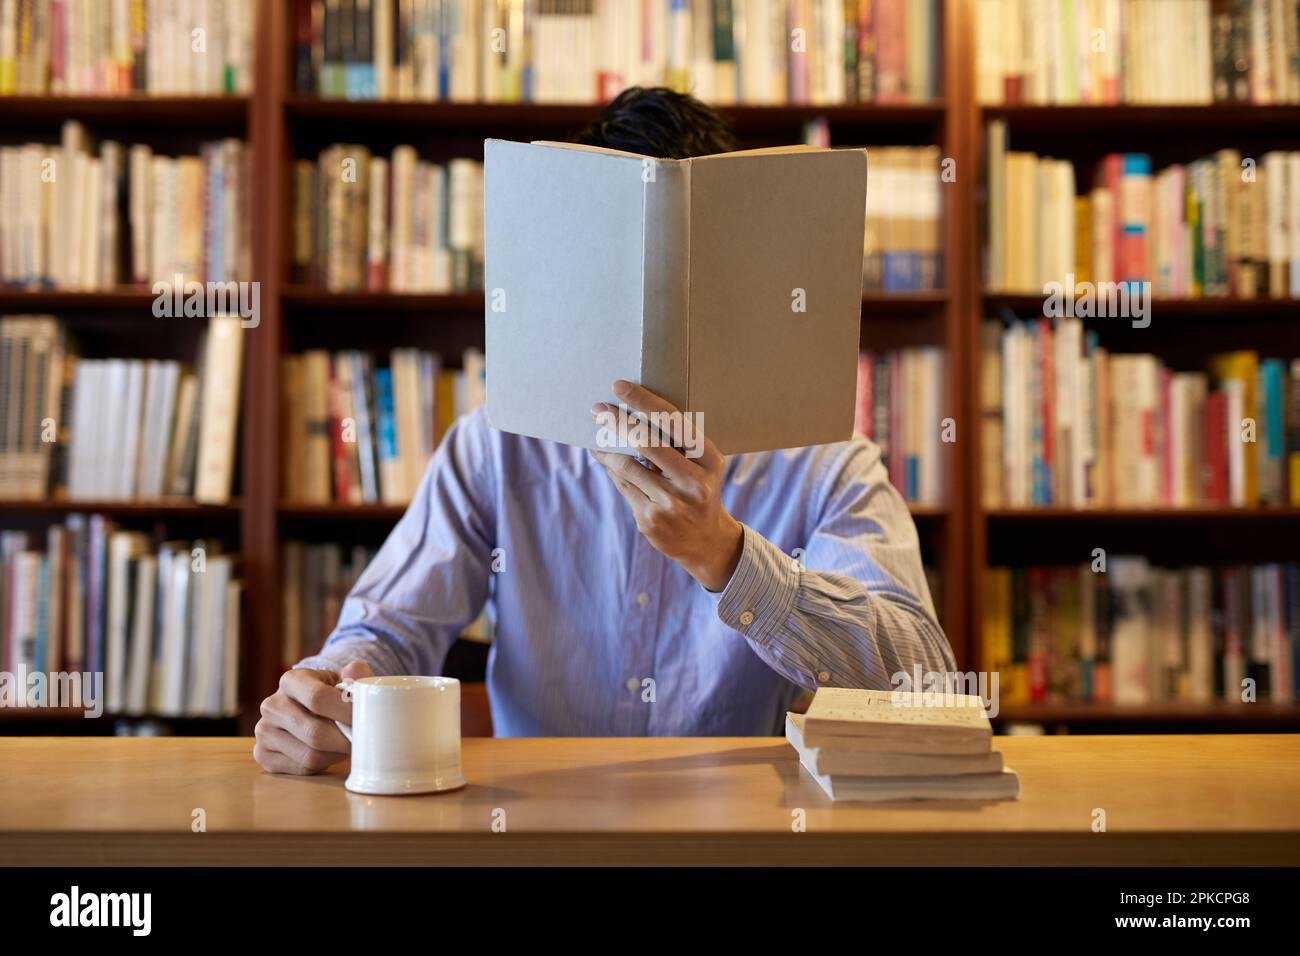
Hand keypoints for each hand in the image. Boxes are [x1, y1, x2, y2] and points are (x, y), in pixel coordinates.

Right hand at [253, 660, 372, 774]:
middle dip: (345, 740)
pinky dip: (322, 764)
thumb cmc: (332, 694)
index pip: (318, 698)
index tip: (367, 721)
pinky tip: (330, 753)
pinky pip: (301, 768)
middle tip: (365, 742)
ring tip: (348, 745)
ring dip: (335, 754)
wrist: (310, 710)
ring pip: (310, 755)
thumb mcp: (344, 679)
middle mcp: (272, 705)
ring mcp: (264, 731)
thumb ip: (355, 674)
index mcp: (291, 680)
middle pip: (314, 733)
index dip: (346, 713)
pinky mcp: (263, 754)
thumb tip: (357, 671)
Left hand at [591, 380, 743, 591]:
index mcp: (709, 460)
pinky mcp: (651, 519)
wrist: (705, 541)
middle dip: (618, 422)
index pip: (674, 422)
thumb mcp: (702, 465)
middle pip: (647, 443)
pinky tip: (604, 459)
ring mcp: (671, 504)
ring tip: (596, 435)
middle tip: (598, 409)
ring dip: (608, 448)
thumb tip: (631, 413)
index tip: (620, 387)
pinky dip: (611, 469)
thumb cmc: (698, 489)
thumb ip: (677, 444)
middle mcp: (693, 482)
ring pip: (628, 466)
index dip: (644, 402)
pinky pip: (623, 486)